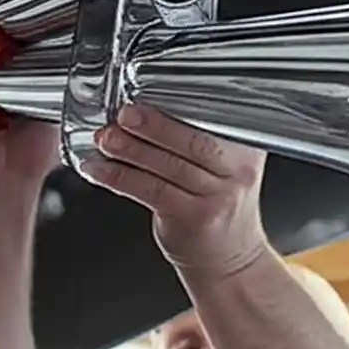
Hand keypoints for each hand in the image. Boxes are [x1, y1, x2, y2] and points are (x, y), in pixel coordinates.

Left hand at [82, 104, 267, 275]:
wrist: (230, 257)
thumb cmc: (220, 205)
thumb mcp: (228, 166)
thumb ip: (201, 138)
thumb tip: (145, 108)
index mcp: (247, 148)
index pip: (215, 119)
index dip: (181, 105)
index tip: (150, 91)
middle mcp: (239, 171)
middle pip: (195, 142)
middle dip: (156, 126)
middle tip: (126, 115)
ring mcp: (219, 197)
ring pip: (169, 166)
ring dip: (132, 150)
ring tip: (106, 139)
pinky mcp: (195, 218)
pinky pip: (152, 191)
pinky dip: (121, 178)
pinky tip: (101, 170)